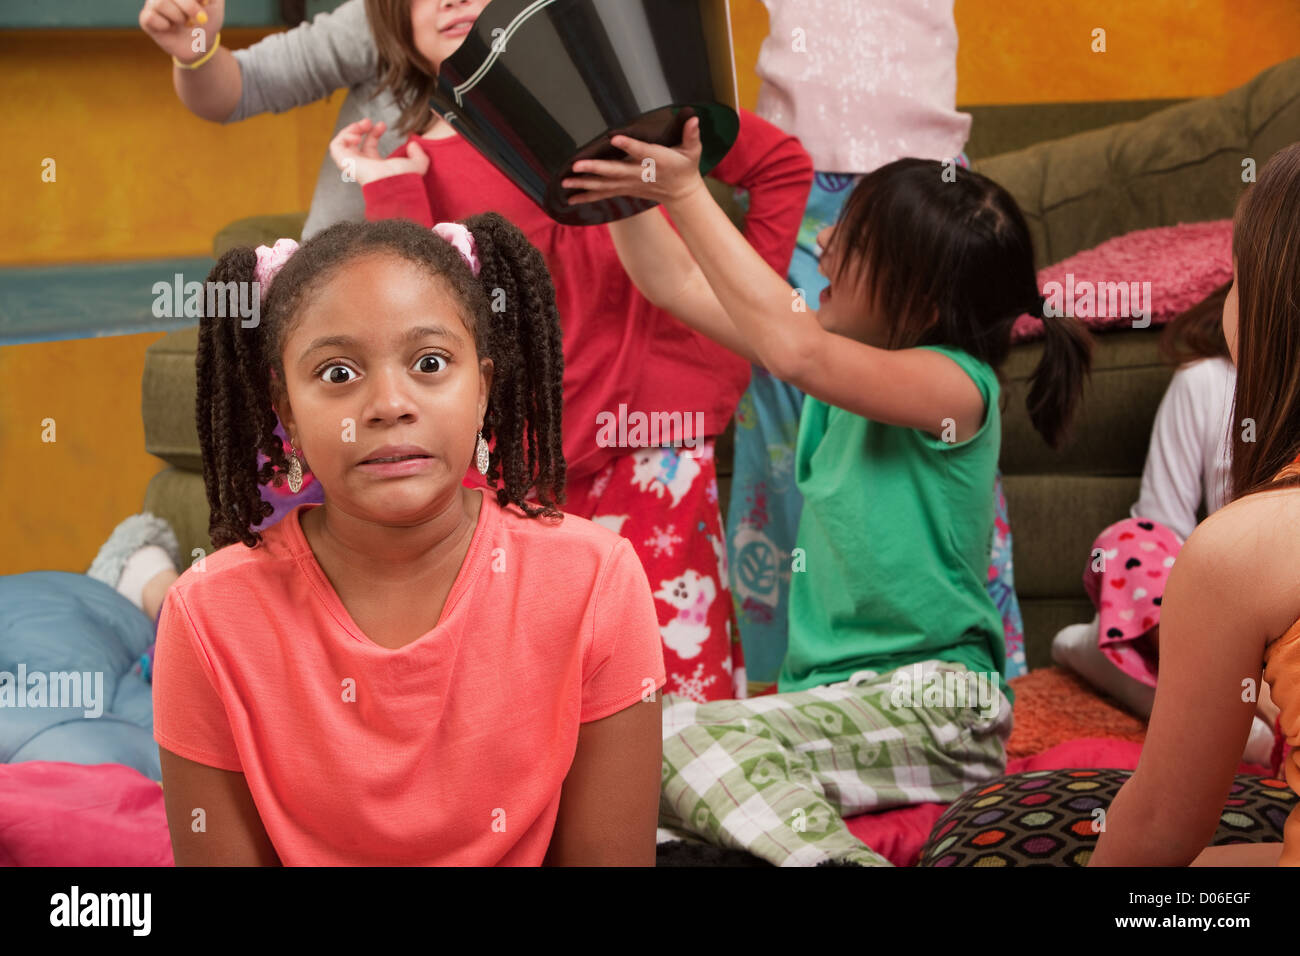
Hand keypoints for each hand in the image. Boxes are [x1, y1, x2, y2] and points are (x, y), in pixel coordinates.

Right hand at [140, 0, 224, 62]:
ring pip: (160, 3)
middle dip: (189, 6)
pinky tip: (170, 28)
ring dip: (178, 17)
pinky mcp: (146, 19)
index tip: (206, 3)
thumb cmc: (208, 19)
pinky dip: (165, 25)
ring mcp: (152, 3)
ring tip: (184, 22)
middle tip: (201, 17)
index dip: (191, 1)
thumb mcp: (215, 2)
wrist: (203, 44)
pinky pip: (151, 17)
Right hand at [328, 119, 429, 186]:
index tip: (382, 124)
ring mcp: (353, 164)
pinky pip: (335, 146)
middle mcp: (363, 166)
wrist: (393, 185)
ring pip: (343, 143)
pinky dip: (343, 136)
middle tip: (368, 121)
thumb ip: (419, 155)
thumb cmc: (404, 179)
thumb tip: (414, 144)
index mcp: (377, 166)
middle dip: (360, 127)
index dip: (374, 132)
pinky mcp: (345, 162)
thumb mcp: (418, 164)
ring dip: (350, 129)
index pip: (370, 146)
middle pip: (355, 143)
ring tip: (361, 126)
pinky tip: (356, 135)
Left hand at [562, 115, 706, 206]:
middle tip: (576, 165)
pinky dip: (587, 196)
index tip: (615, 138)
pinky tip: (570, 198)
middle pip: (614, 171)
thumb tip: (694, 118)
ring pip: (604, 184)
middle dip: (594, 169)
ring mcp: (629, 184)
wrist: (681, 193)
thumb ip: (691, 134)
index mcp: (656, 160)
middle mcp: (639, 173)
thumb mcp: (693, 150)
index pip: (641, 151)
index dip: (628, 145)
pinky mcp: (624, 189)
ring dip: (584, 184)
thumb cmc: (685, 166)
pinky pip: (603, 194)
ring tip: (565, 182)